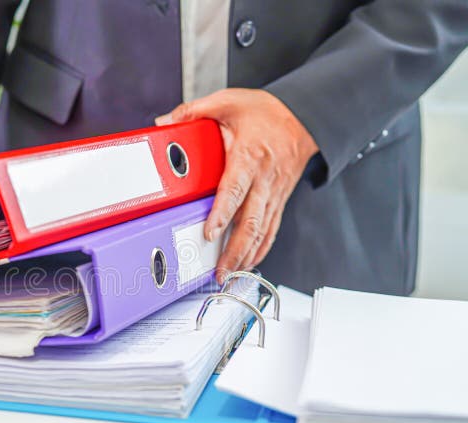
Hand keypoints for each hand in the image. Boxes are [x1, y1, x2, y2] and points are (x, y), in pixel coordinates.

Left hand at [156, 89, 317, 281]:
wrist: (303, 118)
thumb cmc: (266, 112)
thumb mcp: (228, 102)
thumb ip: (194, 112)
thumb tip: (164, 123)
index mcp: (249, 156)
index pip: (234, 189)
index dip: (223, 213)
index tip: (211, 232)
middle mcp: (264, 179)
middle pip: (251, 221)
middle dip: (235, 249)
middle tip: (219, 270)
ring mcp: (273, 193)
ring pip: (262, 231)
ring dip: (246, 256)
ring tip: (230, 275)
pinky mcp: (278, 200)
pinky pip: (271, 229)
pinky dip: (261, 250)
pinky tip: (249, 264)